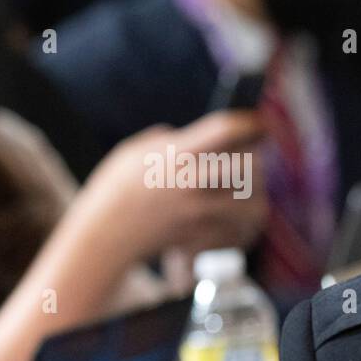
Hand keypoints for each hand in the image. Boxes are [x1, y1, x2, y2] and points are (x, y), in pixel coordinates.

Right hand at [77, 110, 268, 264]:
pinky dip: (244, 230)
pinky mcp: (199, 238)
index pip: (228, 129)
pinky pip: (238, 234)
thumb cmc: (112, 193)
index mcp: (176, 155)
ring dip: (256, 197)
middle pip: (251, 164)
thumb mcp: (133, 152)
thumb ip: (166, 141)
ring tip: (248, 194)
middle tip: (248, 159)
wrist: (101, 238)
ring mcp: (197, 214)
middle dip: (254, 159)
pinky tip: (238, 224)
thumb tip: (186, 137)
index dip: (250, 122)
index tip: (258, 124)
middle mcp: (191, 183)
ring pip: (253, 203)